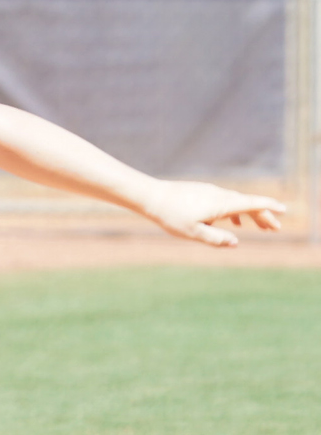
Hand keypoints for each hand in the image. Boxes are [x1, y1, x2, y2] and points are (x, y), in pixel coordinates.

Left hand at [141, 181, 284, 246]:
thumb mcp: (193, 232)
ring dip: (250, 214)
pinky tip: (233, 221)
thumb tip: (236, 242)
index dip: (269, 208)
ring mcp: (211, 192)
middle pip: (248, 204)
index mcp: (221, 204)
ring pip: (237, 202)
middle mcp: (220, 195)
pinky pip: (225, 201)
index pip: (252, 203)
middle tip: (275, 228)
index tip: (283, 210)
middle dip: (263, 215)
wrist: (150, 196)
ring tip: (259, 226)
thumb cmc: (170, 215)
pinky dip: (234, 211)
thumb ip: (215, 238)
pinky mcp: (202, 192)